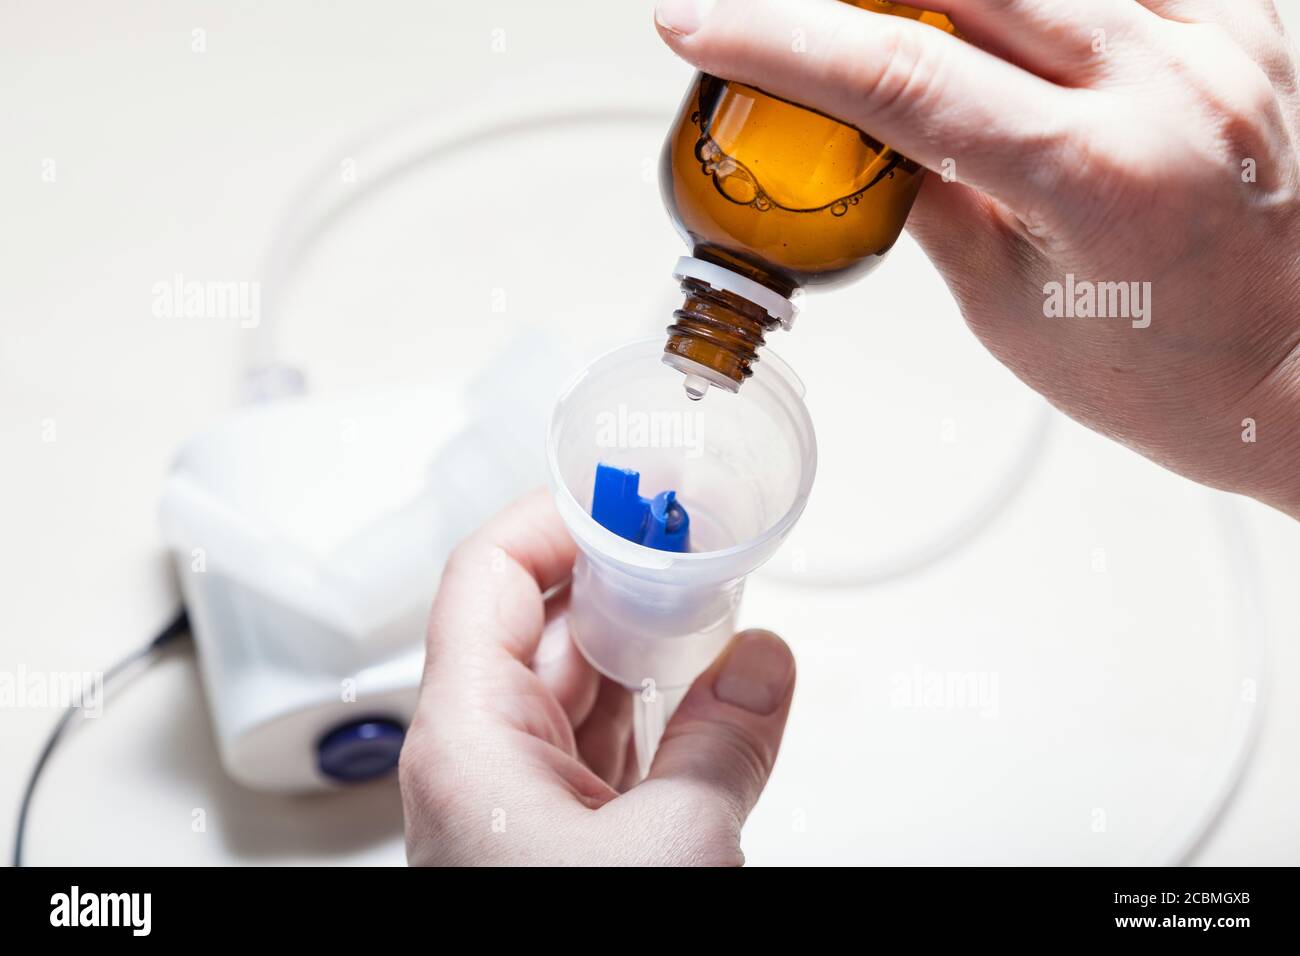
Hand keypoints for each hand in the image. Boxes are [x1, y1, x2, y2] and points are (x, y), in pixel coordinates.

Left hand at [398, 490, 795, 865]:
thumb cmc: (570, 947)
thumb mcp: (672, 844)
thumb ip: (724, 743)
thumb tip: (764, 664)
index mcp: (468, 739)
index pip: (490, 575)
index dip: (559, 519)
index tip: (631, 495)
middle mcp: (477, 761)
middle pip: (541, 624)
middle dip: (621, 579)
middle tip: (693, 546)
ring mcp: (514, 802)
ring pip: (576, 688)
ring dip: (644, 648)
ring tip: (713, 610)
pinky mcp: (553, 838)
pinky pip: (596, 747)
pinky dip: (651, 714)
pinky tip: (705, 698)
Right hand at [654, 0, 1299, 517]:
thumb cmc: (1173, 377)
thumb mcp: (1012, 310)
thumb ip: (932, 203)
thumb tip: (859, 136)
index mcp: (1093, 176)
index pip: (898, 77)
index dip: (778, 39)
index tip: (695, 22)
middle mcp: (1166, 84)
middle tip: (790, 14)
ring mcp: (1223, 39)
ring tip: (892, 28)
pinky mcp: (1253, 22)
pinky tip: (1003, 24)